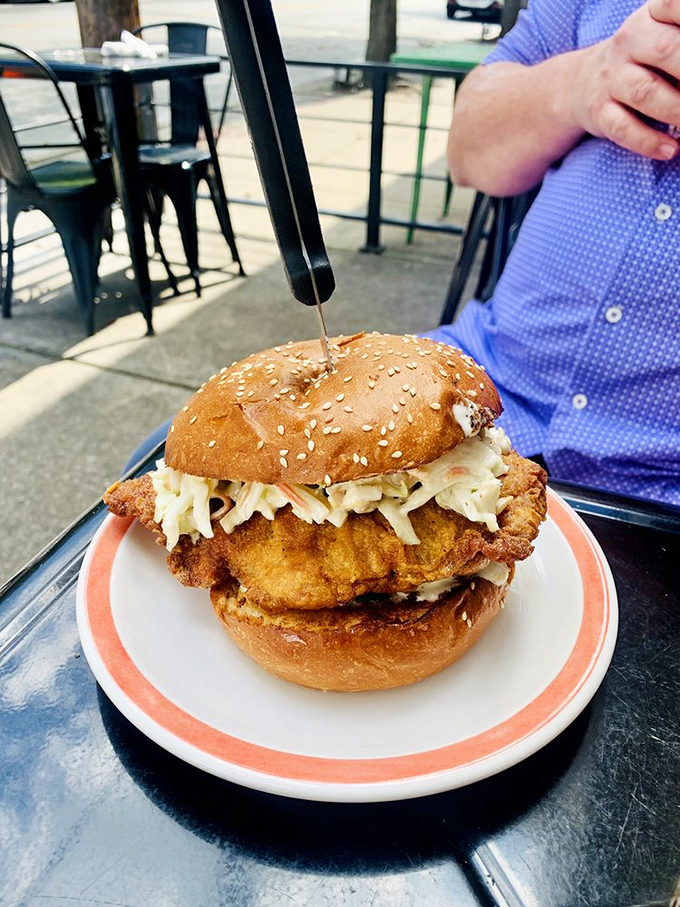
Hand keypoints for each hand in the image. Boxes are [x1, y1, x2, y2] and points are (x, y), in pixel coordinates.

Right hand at [572, 0, 679, 159]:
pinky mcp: (599, 112)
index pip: (673, 6)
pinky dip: (649, 142)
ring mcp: (611, 79)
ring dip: (678, 112)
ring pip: (647, 93)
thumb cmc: (640, 60)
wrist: (580, 83)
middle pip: (666, 51)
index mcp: (650, 17)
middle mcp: (628, 43)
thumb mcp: (661, 36)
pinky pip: (623, 128)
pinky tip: (671, 149)